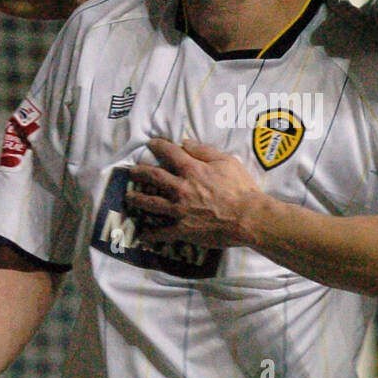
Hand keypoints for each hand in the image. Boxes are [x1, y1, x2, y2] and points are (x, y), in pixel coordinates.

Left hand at [126, 139, 261, 247]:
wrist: (247, 217)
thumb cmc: (241, 188)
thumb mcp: (226, 161)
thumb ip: (204, 151)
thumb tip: (185, 142)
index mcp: (192, 169)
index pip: (170, 153)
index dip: (159, 146)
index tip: (151, 143)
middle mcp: (180, 188)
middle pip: (154, 177)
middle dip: (140, 172)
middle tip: (132, 171)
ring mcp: (179, 210)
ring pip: (151, 202)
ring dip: (138, 199)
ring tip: (129, 197)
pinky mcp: (182, 229)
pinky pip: (162, 232)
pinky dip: (152, 234)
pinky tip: (144, 235)